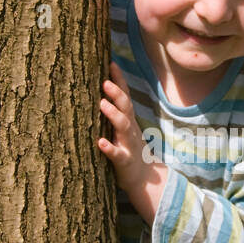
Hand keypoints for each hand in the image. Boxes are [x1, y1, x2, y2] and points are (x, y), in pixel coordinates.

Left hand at [98, 61, 149, 191]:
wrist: (144, 180)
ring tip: (102, 104)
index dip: (119, 80)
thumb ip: (115, 114)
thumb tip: (99, 93)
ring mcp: (128, 144)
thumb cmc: (128, 151)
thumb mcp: (123, 130)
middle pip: (126, 107)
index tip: (111, 62)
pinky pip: (117, 154)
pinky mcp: (124, 161)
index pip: (124, 96)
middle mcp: (130, 129)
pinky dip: (109, 147)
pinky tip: (100, 142)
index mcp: (128, 121)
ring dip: (113, 114)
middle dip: (117, 93)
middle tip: (105, 80)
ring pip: (123, 127)